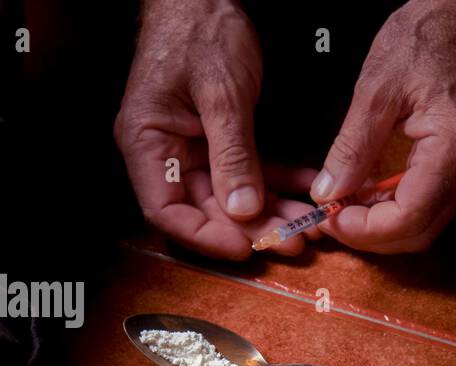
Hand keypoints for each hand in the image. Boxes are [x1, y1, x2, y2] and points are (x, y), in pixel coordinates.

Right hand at [114, 0, 318, 258]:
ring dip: (271, 210)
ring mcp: (192, 147)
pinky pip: (248, 170)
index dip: (204, 236)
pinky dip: (278, 181)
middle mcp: (165, 151)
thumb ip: (232, 153)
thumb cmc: (199, 28)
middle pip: (205, 209)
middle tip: (292, 241)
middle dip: (251, 227)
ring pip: (232, 195)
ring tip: (308, 224)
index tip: (244, 247)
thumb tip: (242, 208)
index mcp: (147, 142)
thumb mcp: (221, 92)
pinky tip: (307, 189)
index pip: (166, 211)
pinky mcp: (218, 139)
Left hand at [310, 0, 455, 253]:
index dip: (365, 229)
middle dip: (370, 234)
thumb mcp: (377, 90)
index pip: (408, 219)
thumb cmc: (427, 39)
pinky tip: (368, 191)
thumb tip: (328, 193)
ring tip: (344, 204)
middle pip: (418, 234)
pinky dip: (396, 207)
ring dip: (382, 224)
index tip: (329, 216)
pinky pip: (430, 203)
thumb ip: (352, 148)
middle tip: (330, 217)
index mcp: (453, 152)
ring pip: (425, 224)